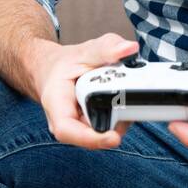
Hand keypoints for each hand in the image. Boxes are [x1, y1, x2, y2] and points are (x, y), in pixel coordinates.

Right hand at [30, 33, 139, 149]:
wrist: (53, 71)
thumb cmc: (62, 66)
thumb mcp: (82, 51)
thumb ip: (105, 48)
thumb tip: (129, 49)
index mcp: (56, 105)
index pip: (67, 130)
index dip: (91, 138)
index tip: (114, 138)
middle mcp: (68, 122)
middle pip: (95, 132)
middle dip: (117, 120)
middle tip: (134, 100)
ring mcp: (82, 127)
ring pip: (107, 130)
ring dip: (122, 115)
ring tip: (128, 92)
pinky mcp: (95, 126)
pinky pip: (112, 125)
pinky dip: (122, 112)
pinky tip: (125, 96)